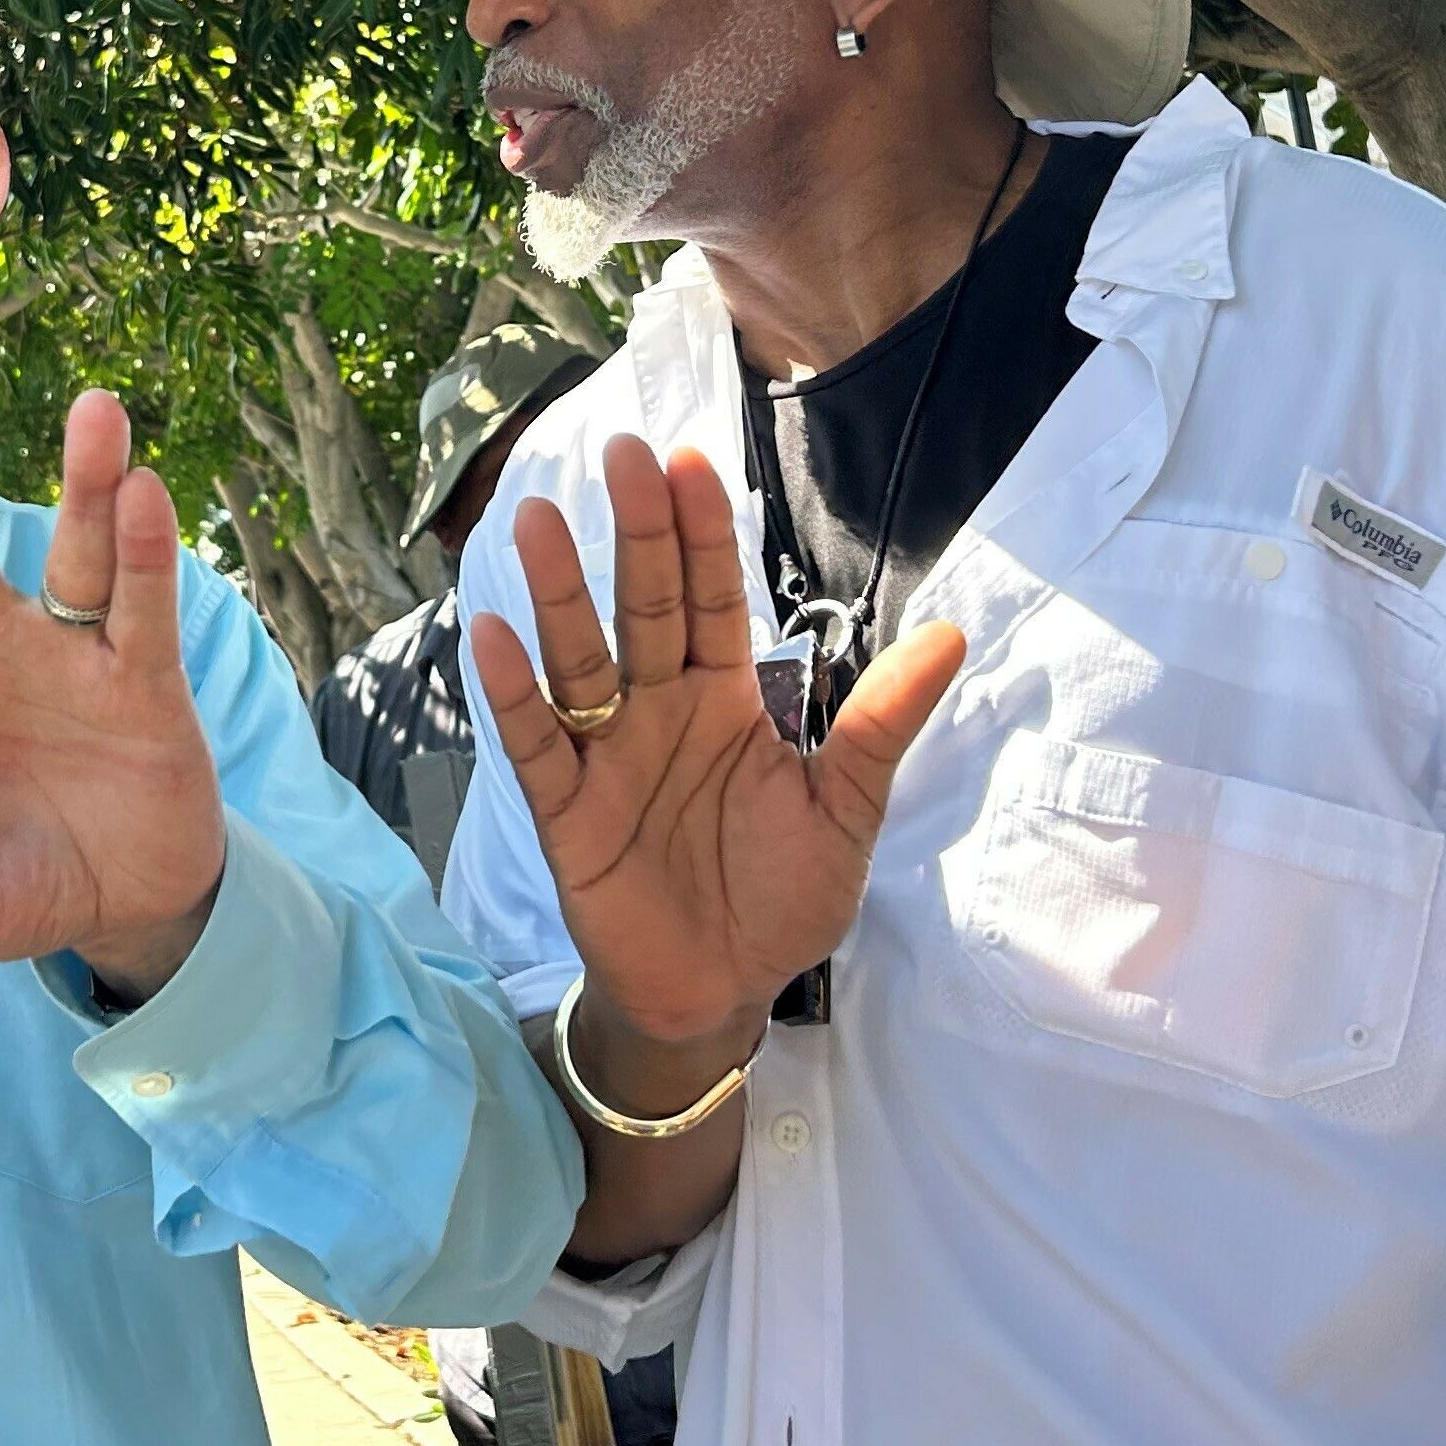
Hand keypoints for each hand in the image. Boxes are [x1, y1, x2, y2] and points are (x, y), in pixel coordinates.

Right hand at [469, 435, 963, 1067]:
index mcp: (726, 699)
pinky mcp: (566, 811)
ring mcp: (606, 754)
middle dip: (635, 532)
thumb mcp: (846, 810)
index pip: (712, 597)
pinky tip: (493, 634)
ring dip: (559, 591)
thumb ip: (883, 724)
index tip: (688, 460)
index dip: (701, 532)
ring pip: (579, 657)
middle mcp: (659, 709)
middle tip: (622, 452)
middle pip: (643, 605)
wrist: (719, 993)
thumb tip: (953, 634)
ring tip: (540, 519)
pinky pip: (534, 743)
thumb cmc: (779, 897)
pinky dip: (511, 692)